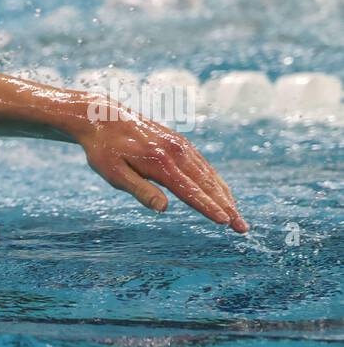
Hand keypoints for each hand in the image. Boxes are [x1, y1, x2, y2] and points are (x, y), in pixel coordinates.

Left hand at [76, 102, 247, 232]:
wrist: (103, 118)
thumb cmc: (104, 151)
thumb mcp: (114, 174)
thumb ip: (140, 190)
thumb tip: (164, 208)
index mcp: (161, 162)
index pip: (190, 191)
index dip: (209, 208)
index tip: (226, 222)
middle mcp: (177, 152)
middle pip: (207, 184)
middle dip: (227, 207)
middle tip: (242, 228)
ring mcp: (181, 146)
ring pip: (209, 174)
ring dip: (225, 196)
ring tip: (237, 215)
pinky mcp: (180, 143)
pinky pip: (203, 165)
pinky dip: (216, 181)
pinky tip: (222, 193)